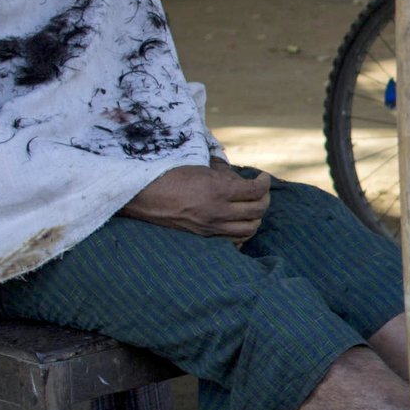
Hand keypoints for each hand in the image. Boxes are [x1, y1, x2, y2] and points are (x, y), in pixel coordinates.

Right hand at [121, 160, 269, 240]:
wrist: (145, 196)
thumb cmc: (171, 176)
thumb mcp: (200, 169)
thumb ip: (224, 175)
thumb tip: (243, 179)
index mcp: (218, 190)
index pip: (255, 190)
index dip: (264, 183)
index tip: (262, 178)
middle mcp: (217, 211)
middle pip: (257, 210)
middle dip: (264, 199)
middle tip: (260, 192)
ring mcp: (211, 227)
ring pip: (249, 228)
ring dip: (256, 217)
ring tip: (252, 207)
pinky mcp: (204, 236)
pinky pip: (234, 241)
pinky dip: (243, 233)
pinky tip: (240, 223)